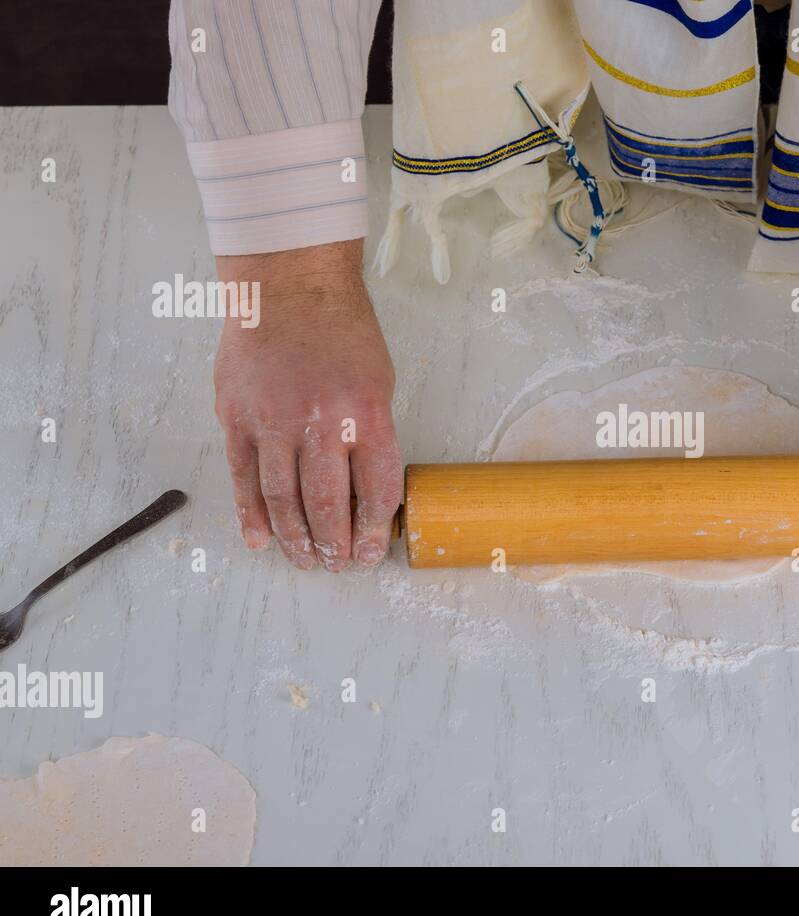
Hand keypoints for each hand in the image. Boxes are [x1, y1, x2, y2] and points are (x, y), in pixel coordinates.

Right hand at [213, 240, 401, 569]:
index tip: (370, 552)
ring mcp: (274, 421)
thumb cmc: (341, 329)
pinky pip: (244, 478)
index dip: (373, 531)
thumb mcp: (379, 382)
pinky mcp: (237, 417)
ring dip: (295, 539)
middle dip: (334, 545)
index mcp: (367, 415)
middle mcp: (321, 423)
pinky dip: (251, 514)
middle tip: (337, 566)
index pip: (375, 491)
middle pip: (327, 504)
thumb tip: (363, 490)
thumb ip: (369, 436)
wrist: (287, 283)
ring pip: (283, 499)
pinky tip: (261, 540)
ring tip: (305, 562)